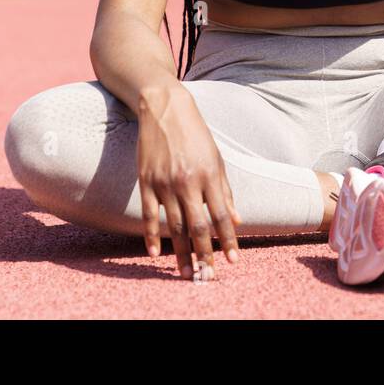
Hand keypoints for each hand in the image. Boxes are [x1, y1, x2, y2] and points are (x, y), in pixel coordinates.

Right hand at [135, 82, 242, 279]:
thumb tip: (236, 219)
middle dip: (204, 254)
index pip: (222, 215)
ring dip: (180, 252)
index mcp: (210, 175)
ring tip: (185, 273)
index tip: (234, 260)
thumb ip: (225, 191)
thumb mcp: (217, 159)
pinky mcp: (146, 181)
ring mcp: (165, 182)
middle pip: (199, 226)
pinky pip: (150, 214)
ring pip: (175, 225)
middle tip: (207, 276)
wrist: (165, 108)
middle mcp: (188, 181)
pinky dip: (152, 236)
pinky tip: (155, 253)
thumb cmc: (196, 134)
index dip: (229, 240)